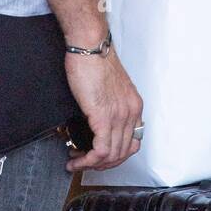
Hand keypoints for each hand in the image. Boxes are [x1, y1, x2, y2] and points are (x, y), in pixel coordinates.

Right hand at [64, 48, 143, 172]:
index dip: (114, 155)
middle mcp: (131, 113)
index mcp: (134, 106)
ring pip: (112, 156)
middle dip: (102, 164)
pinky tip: (76, 158)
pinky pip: (100, 151)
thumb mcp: (110, 87)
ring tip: (76, 161)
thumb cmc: (95, 60)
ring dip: (92, 164)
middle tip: (85, 162)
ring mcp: (119, 116)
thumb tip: (97, 123)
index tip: (99, 156)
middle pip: (123, 153)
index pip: (132, 143)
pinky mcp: (103, 117)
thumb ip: (110, 106)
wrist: (90, 46)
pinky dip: (87, 161)